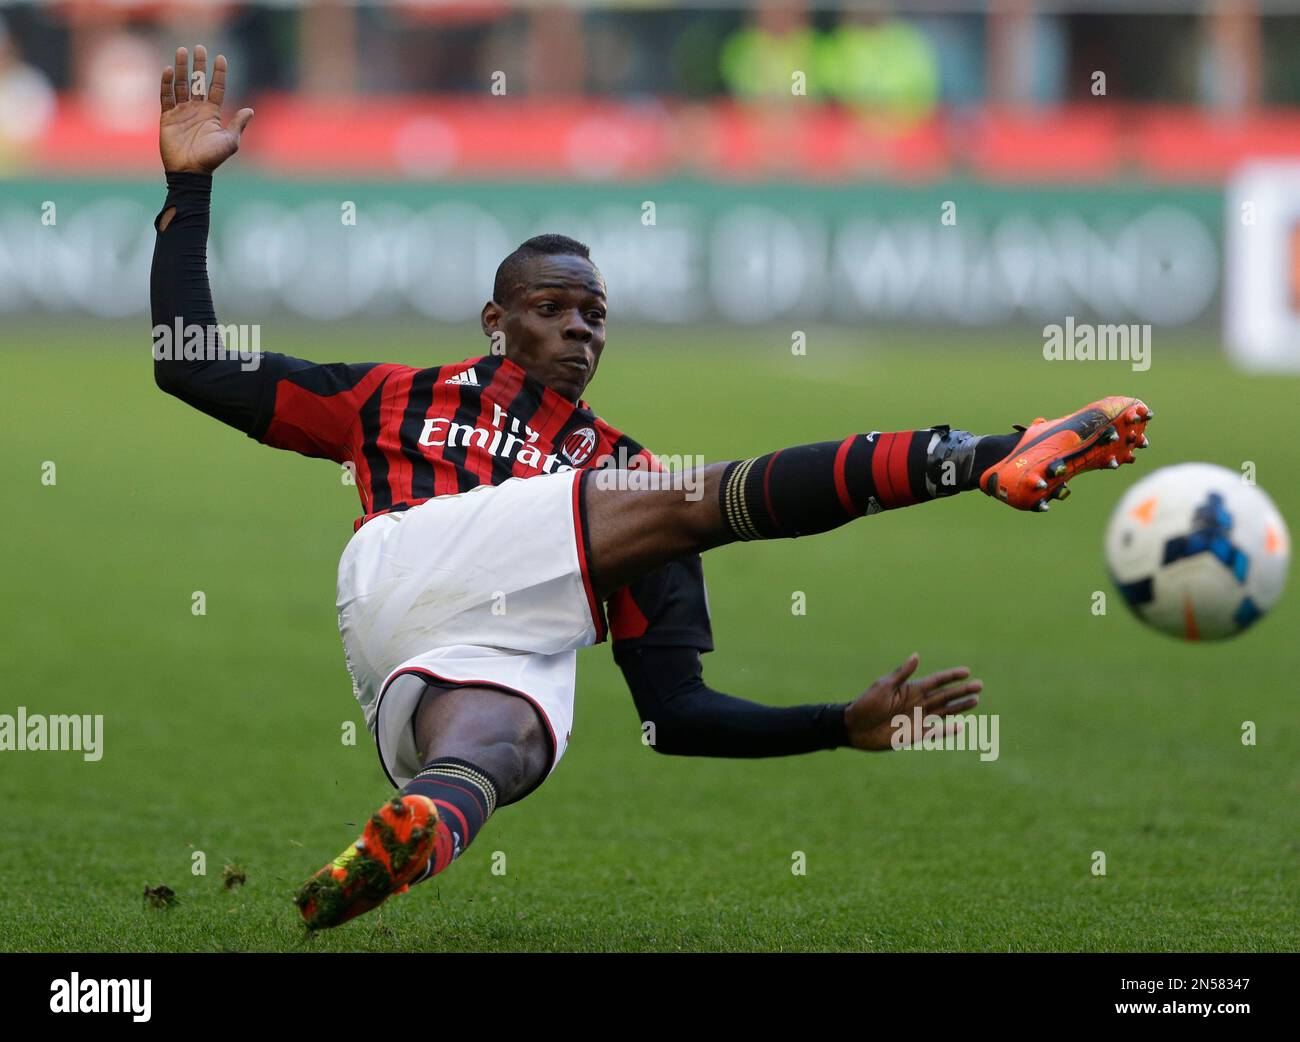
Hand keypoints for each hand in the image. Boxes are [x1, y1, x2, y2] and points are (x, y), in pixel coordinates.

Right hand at [159, 45, 253, 174]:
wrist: (190, 171)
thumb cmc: (211, 158)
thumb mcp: (230, 141)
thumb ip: (238, 124)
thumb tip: (251, 110)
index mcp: (212, 113)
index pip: (216, 87)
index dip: (219, 73)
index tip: (221, 57)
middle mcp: (196, 109)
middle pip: (197, 81)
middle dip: (198, 64)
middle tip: (198, 47)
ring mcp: (181, 112)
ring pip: (180, 84)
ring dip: (180, 68)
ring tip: (181, 51)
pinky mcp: (167, 117)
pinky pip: (165, 96)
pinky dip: (166, 83)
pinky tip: (167, 70)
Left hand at [844, 653, 981, 750]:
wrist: (855, 728)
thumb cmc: (866, 704)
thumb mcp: (883, 686)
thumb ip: (902, 674)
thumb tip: (916, 656)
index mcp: (911, 689)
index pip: (936, 681)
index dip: (951, 676)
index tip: (967, 672)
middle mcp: (918, 703)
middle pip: (945, 696)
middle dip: (962, 691)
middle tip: (980, 685)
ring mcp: (918, 718)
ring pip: (944, 712)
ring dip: (960, 707)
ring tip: (976, 700)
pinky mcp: (915, 734)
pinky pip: (935, 732)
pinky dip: (947, 730)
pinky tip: (960, 727)